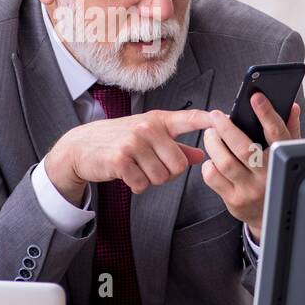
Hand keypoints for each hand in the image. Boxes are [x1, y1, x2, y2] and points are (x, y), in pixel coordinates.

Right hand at [45, 108, 214, 203]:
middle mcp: (147, 128)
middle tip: (150, 166)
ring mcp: (133, 142)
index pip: (188, 118)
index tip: (223, 118)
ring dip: (150, 180)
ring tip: (136, 168)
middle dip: (168, 173)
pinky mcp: (121, 158)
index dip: (207, 120)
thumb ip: (176, 146)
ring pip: (161, 177)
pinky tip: (126, 175)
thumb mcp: (148, 137)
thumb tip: (201, 155)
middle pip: (179, 164)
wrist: (82, 146)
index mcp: (158, 121)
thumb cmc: (118, 140)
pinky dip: (136, 185)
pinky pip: (142, 184)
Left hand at [201, 94, 301, 237]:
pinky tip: (212, 158)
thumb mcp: (288, 153)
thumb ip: (290, 129)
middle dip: (226, 128)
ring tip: (211, 134)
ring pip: (224, 162)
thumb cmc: (277, 176)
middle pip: (243, 148)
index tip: (256, 97)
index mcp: (282, 159)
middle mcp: (267, 175)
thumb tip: (293, 106)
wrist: (271, 216)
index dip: (266, 113)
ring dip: (212, 143)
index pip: (276, 133)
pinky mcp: (234, 200)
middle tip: (216, 116)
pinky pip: (213, 177)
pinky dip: (209, 163)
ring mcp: (250, 189)